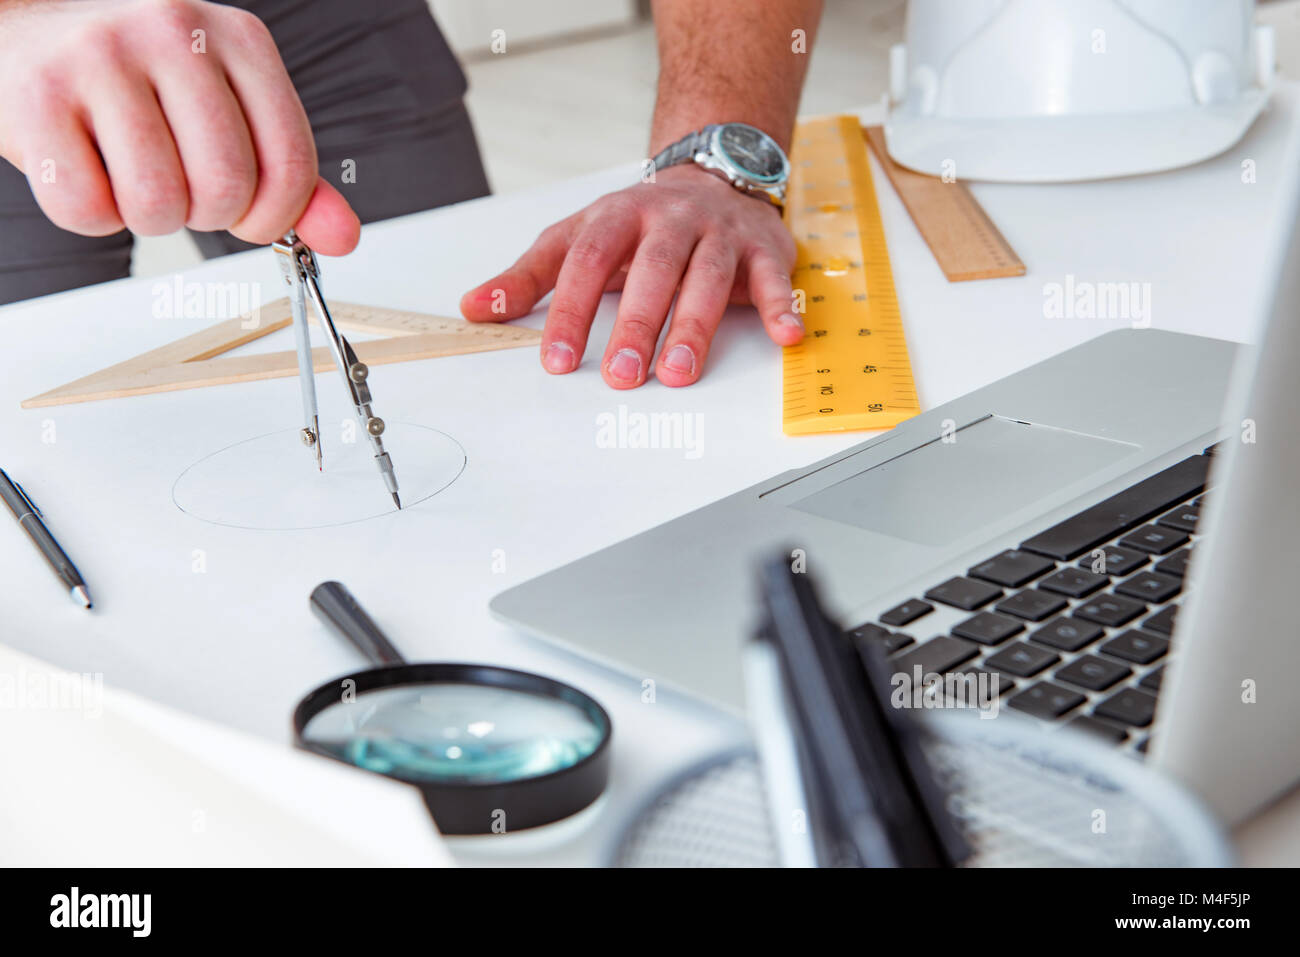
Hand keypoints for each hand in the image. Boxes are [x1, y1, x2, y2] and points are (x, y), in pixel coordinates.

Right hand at [0, 0, 358, 253]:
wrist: (24, 40)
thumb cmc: (138, 85)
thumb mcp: (231, 115)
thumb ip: (292, 178)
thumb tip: (343, 237)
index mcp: (240, 38)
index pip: (291, 164)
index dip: (273, 217)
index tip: (249, 216)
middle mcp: (173, 31)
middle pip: (225, 189)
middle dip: (206, 215)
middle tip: (181, 186)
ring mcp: (99, 58)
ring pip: (158, 205)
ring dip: (149, 217)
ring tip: (131, 174)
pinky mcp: (36, 97)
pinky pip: (87, 209)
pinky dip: (91, 213)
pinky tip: (86, 166)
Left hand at [460, 165, 804, 387]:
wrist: (713, 175)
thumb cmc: (640, 223)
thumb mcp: (577, 238)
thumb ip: (528, 277)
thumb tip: (473, 308)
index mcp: (617, 215)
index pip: (587, 261)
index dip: (569, 311)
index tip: (556, 361)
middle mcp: (669, 220)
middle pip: (651, 270)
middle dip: (635, 325)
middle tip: (620, 376)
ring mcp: (718, 232)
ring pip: (706, 277)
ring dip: (694, 327)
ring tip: (677, 374)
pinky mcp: (762, 248)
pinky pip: (771, 278)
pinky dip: (778, 306)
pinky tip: (784, 336)